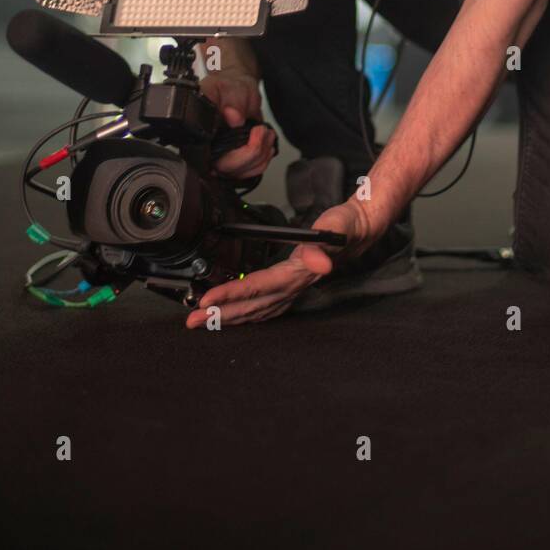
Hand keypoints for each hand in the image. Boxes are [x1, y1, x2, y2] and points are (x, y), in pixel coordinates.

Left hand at [185, 199, 375, 326]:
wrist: (357, 232)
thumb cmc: (343, 227)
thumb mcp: (334, 227)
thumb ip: (323, 245)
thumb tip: (319, 262)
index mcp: (298, 273)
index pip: (258, 287)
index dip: (232, 295)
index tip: (207, 299)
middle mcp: (293, 287)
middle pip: (252, 306)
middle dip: (220, 315)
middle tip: (192, 321)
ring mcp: (292, 291)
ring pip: (256, 311)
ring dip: (229, 318)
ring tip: (204, 322)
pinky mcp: (291, 289)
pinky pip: (264, 308)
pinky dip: (246, 315)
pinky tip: (234, 318)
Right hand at [199, 71, 275, 179]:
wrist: (237, 87)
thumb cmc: (228, 86)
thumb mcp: (229, 86)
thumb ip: (231, 99)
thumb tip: (233, 117)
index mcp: (198, 131)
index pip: (210, 156)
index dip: (235, 154)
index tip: (252, 134)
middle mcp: (206, 147)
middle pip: (226, 169)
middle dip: (251, 154)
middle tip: (261, 132)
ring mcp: (220, 155)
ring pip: (239, 173)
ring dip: (260, 157)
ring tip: (266, 133)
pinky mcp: (233, 159)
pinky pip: (247, 171)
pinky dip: (262, 160)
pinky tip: (266, 145)